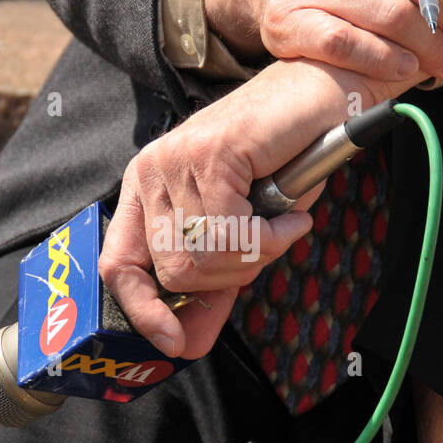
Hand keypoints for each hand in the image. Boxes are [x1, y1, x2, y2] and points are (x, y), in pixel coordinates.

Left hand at [99, 58, 405, 358]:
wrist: (324, 96)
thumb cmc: (286, 160)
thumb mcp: (241, 233)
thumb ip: (210, 284)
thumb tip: (184, 346)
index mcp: (146, 190)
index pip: (118, 265)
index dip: (142, 311)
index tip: (174, 343)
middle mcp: (150, 171)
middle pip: (171, 270)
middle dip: (227, 277)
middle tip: (263, 247)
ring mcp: (175, 160)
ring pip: (202, 254)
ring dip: (255, 254)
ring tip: (279, 225)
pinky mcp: (210, 153)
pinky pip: (233, 230)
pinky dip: (272, 236)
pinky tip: (289, 217)